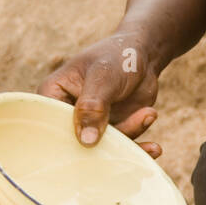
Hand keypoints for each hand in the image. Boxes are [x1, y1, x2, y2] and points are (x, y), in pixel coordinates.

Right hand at [36, 30, 161, 158]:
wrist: (144, 56)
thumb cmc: (117, 57)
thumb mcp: (103, 77)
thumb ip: (93, 106)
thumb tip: (86, 141)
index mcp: (53, 95)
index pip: (50, 124)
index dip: (65, 141)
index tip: (89, 147)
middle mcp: (67, 114)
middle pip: (76, 143)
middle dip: (102, 148)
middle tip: (125, 144)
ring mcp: (90, 125)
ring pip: (103, 147)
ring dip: (129, 137)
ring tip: (148, 113)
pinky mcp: (111, 131)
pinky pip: (121, 147)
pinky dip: (138, 148)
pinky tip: (155, 147)